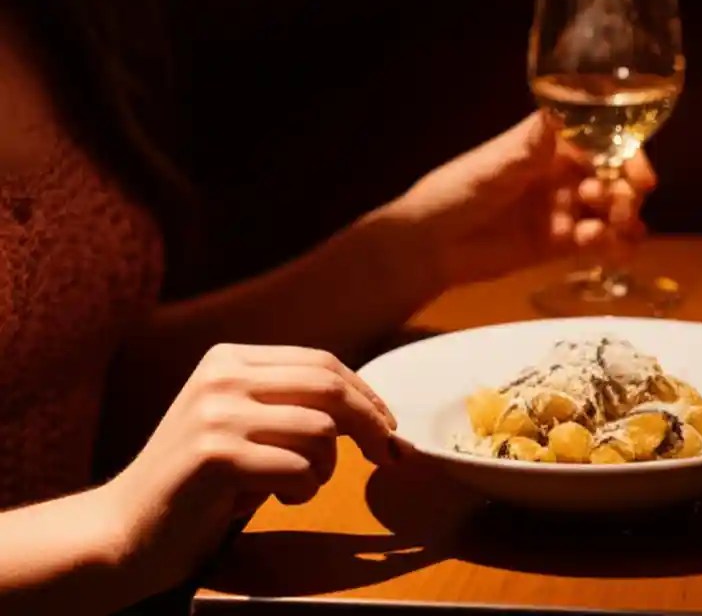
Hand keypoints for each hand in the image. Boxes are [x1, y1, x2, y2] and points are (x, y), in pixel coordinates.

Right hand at [99, 344, 396, 590]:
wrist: (126, 529)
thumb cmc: (202, 484)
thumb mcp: (246, 425)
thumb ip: (295, 406)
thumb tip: (376, 413)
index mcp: (229, 358)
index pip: (322, 362)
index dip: (366, 394)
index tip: (388, 425)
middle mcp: (221, 377)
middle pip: (329, 387)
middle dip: (371, 423)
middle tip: (387, 456)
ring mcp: (217, 414)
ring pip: (320, 431)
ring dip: (325, 468)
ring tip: (299, 486)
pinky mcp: (216, 456)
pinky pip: (299, 469)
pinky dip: (304, 491)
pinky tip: (280, 500)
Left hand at [388, 111, 656, 286]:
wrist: (428, 244)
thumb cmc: (456, 191)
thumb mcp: (491, 164)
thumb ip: (529, 145)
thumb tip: (559, 114)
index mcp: (546, 147)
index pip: (600, 143)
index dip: (626, 156)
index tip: (641, 175)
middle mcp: (559, 175)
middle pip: (611, 177)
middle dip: (626, 191)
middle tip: (623, 208)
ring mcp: (561, 211)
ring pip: (609, 211)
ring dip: (623, 220)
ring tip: (616, 233)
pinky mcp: (557, 245)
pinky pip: (596, 243)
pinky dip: (612, 246)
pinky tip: (616, 252)